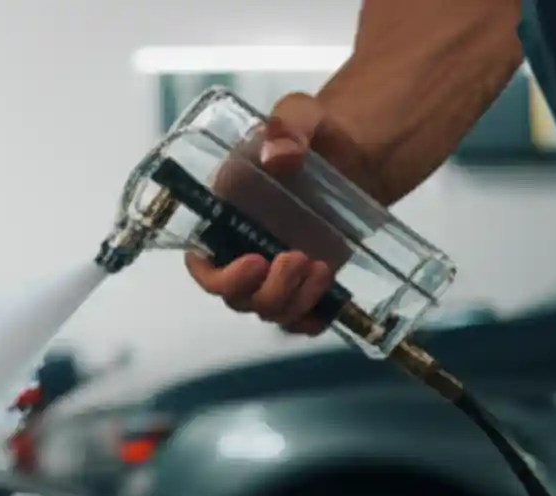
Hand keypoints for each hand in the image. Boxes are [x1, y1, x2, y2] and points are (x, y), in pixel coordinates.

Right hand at [185, 92, 378, 335]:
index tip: (254, 262)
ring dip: (292, 302)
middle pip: (236, 297)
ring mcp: (274, 269)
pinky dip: (311, 321)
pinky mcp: (305, 280)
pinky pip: (299, 318)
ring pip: (268, 310)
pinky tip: (329, 306)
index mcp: (224, 214)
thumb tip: (280, 155)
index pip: (201, 263)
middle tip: (299, 259)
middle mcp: (241, 248)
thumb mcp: (299, 115)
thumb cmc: (312, 132)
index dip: (218, 277)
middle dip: (266, 292)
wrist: (354, 151)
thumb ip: (287, 128)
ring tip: (321, 269)